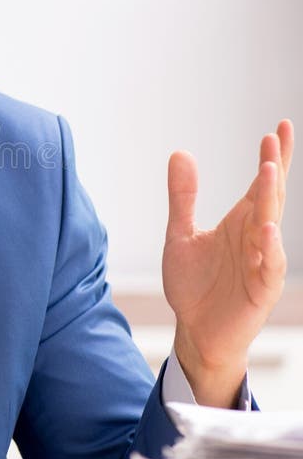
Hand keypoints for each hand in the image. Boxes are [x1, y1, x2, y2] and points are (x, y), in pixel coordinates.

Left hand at [162, 120, 293, 406]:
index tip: (279, 127)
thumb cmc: (194, 285)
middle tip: (274, 138)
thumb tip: (181, 153)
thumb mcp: (180, 234)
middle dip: (273, 168)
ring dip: (271, 199)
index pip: (260, 184)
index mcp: (240, 222)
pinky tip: (265, 229)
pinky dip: (269, 247)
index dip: (272, 157)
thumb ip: (183, 197)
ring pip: (271, 225)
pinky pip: (270, 266)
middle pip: (269, 197)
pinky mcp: (260, 289)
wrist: (194, 331)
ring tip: (269, 171)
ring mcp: (261, 262)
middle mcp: (255, 237)